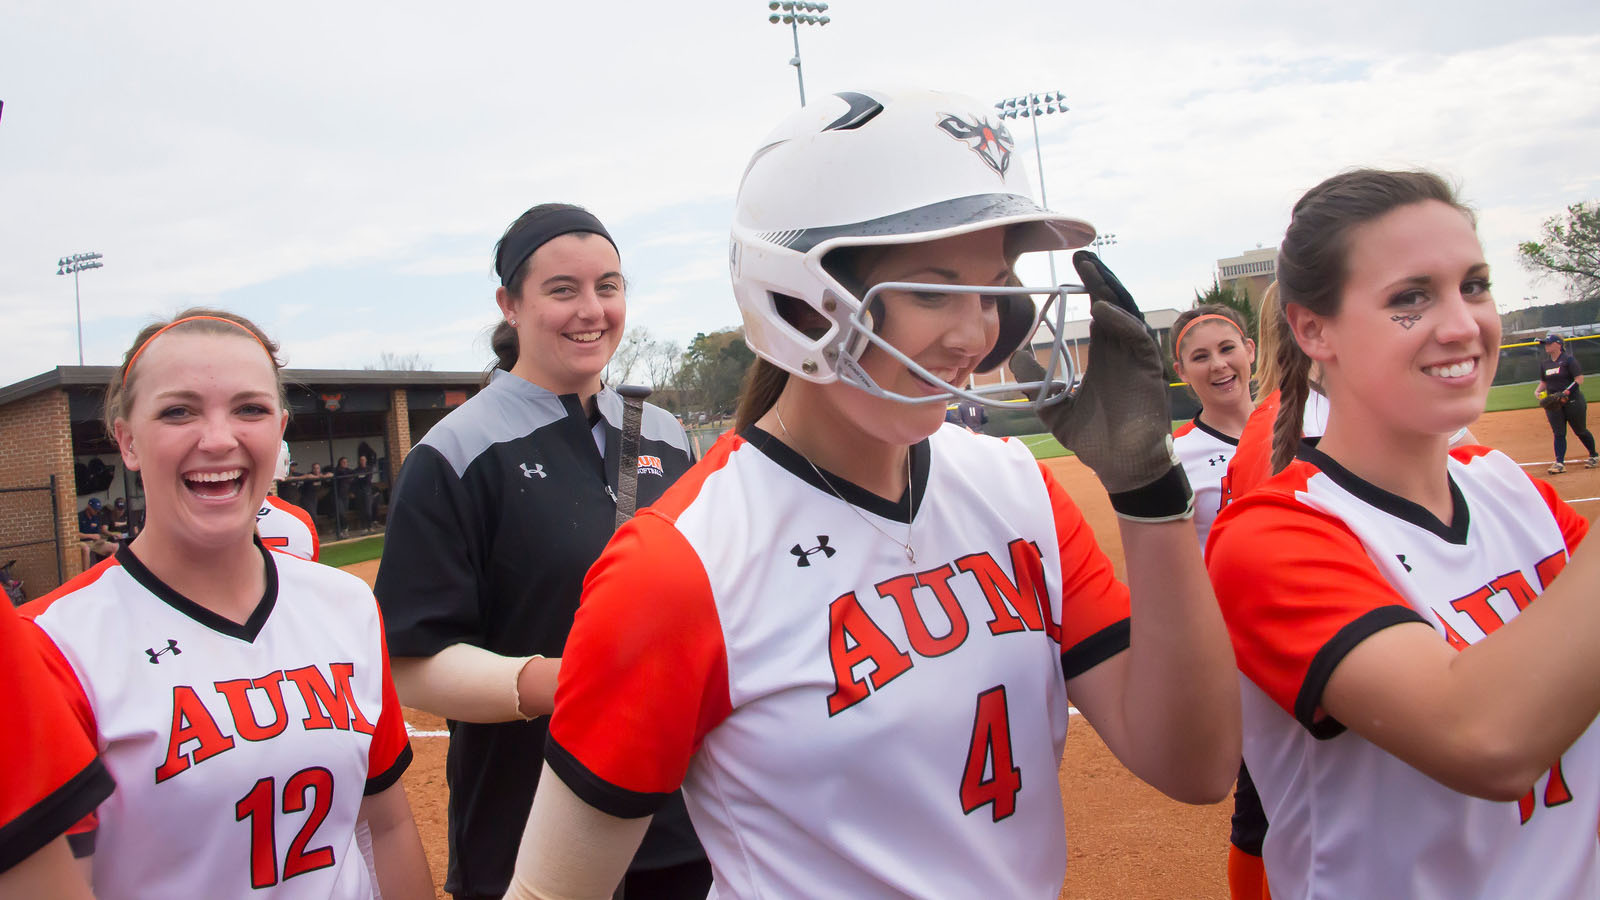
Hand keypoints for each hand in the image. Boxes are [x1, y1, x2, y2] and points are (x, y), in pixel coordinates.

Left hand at [1011, 251, 1191, 521]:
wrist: (1120, 467)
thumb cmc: (1095, 439)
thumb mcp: (1055, 409)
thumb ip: (1038, 385)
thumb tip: (1017, 360)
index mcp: (1103, 356)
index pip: (1097, 312)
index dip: (1087, 289)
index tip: (1070, 268)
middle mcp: (1121, 352)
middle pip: (1113, 304)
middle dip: (1098, 279)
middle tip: (1081, 256)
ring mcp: (1136, 360)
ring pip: (1127, 315)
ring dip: (1110, 291)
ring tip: (1092, 271)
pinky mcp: (1148, 372)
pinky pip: (1137, 340)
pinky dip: (1121, 323)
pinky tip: (1102, 310)